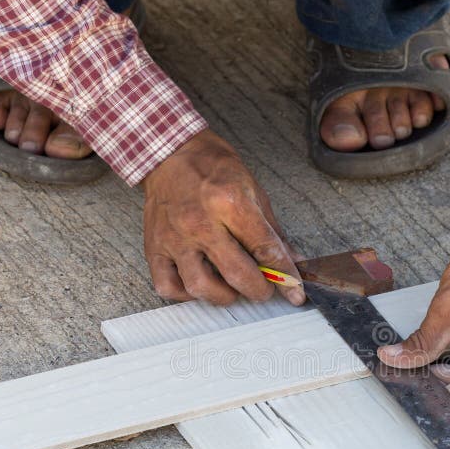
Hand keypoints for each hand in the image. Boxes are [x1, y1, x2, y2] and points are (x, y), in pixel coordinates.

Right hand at [142, 129, 304, 305]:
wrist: (168, 152)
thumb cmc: (212, 168)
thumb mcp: (252, 190)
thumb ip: (272, 231)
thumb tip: (292, 261)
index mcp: (229, 202)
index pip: (265, 249)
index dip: (285, 276)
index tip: (295, 293)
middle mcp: (200, 223)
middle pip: (236, 274)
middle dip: (258, 290)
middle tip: (263, 289)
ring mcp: (174, 237)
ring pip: (200, 286)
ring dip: (224, 296)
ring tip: (232, 288)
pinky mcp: (154, 247)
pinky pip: (167, 286)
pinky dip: (187, 294)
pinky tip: (200, 285)